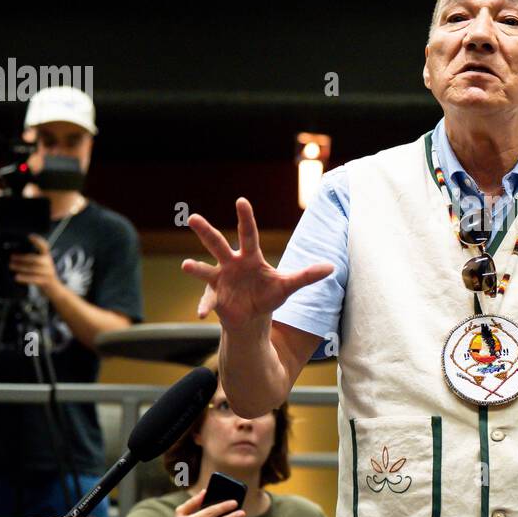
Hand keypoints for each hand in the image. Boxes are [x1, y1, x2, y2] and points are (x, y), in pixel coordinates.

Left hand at [8, 234, 63, 297]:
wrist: (55, 289)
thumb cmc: (44, 276)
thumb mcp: (40, 266)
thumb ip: (31, 261)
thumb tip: (14, 256)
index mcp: (47, 257)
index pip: (44, 247)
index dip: (38, 241)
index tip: (30, 236)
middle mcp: (49, 263)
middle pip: (36, 259)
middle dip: (22, 258)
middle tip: (11, 257)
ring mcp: (48, 273)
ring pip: (33, 269)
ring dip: (20, 267)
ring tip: (11, 266)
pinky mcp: (46, 281)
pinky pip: (34, 279)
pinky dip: (24, 278)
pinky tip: (16, 277)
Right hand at [181, 197, 332, 331]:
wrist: (252, 316)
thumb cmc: (268, 295)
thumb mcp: (288, 286)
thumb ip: (307, 276)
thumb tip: (331, 267)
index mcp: (250, 257)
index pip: (248, 234)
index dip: (245, 218)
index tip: (241, 200)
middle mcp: (231, 264)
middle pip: (217, 244)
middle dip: (206, 231)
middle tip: (193, 218)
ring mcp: (219, 279)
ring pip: (204, 270)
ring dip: (195, 268)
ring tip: (186, 265)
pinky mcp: (214, 297)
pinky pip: (208, 300)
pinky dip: (204, 306)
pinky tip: (200, 314)